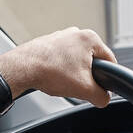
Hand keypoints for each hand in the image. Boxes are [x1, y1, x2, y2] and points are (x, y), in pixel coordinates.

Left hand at [0, 27, 117, 108]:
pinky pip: (62, 59)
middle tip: (78, 86)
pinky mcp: (49, 43)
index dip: (108, 78)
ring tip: (63, 81)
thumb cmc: (50, 71)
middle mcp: (76, 33)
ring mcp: (61, 36)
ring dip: (73, 73)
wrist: (22, 68)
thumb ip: (101, 96)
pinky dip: (60, 70)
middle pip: (92, 61)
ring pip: (76, 61)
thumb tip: (105, 98)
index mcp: (90, 38)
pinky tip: (54, 77)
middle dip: (87, 76)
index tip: (102, 88)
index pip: (110, 61)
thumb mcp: (84, 89)